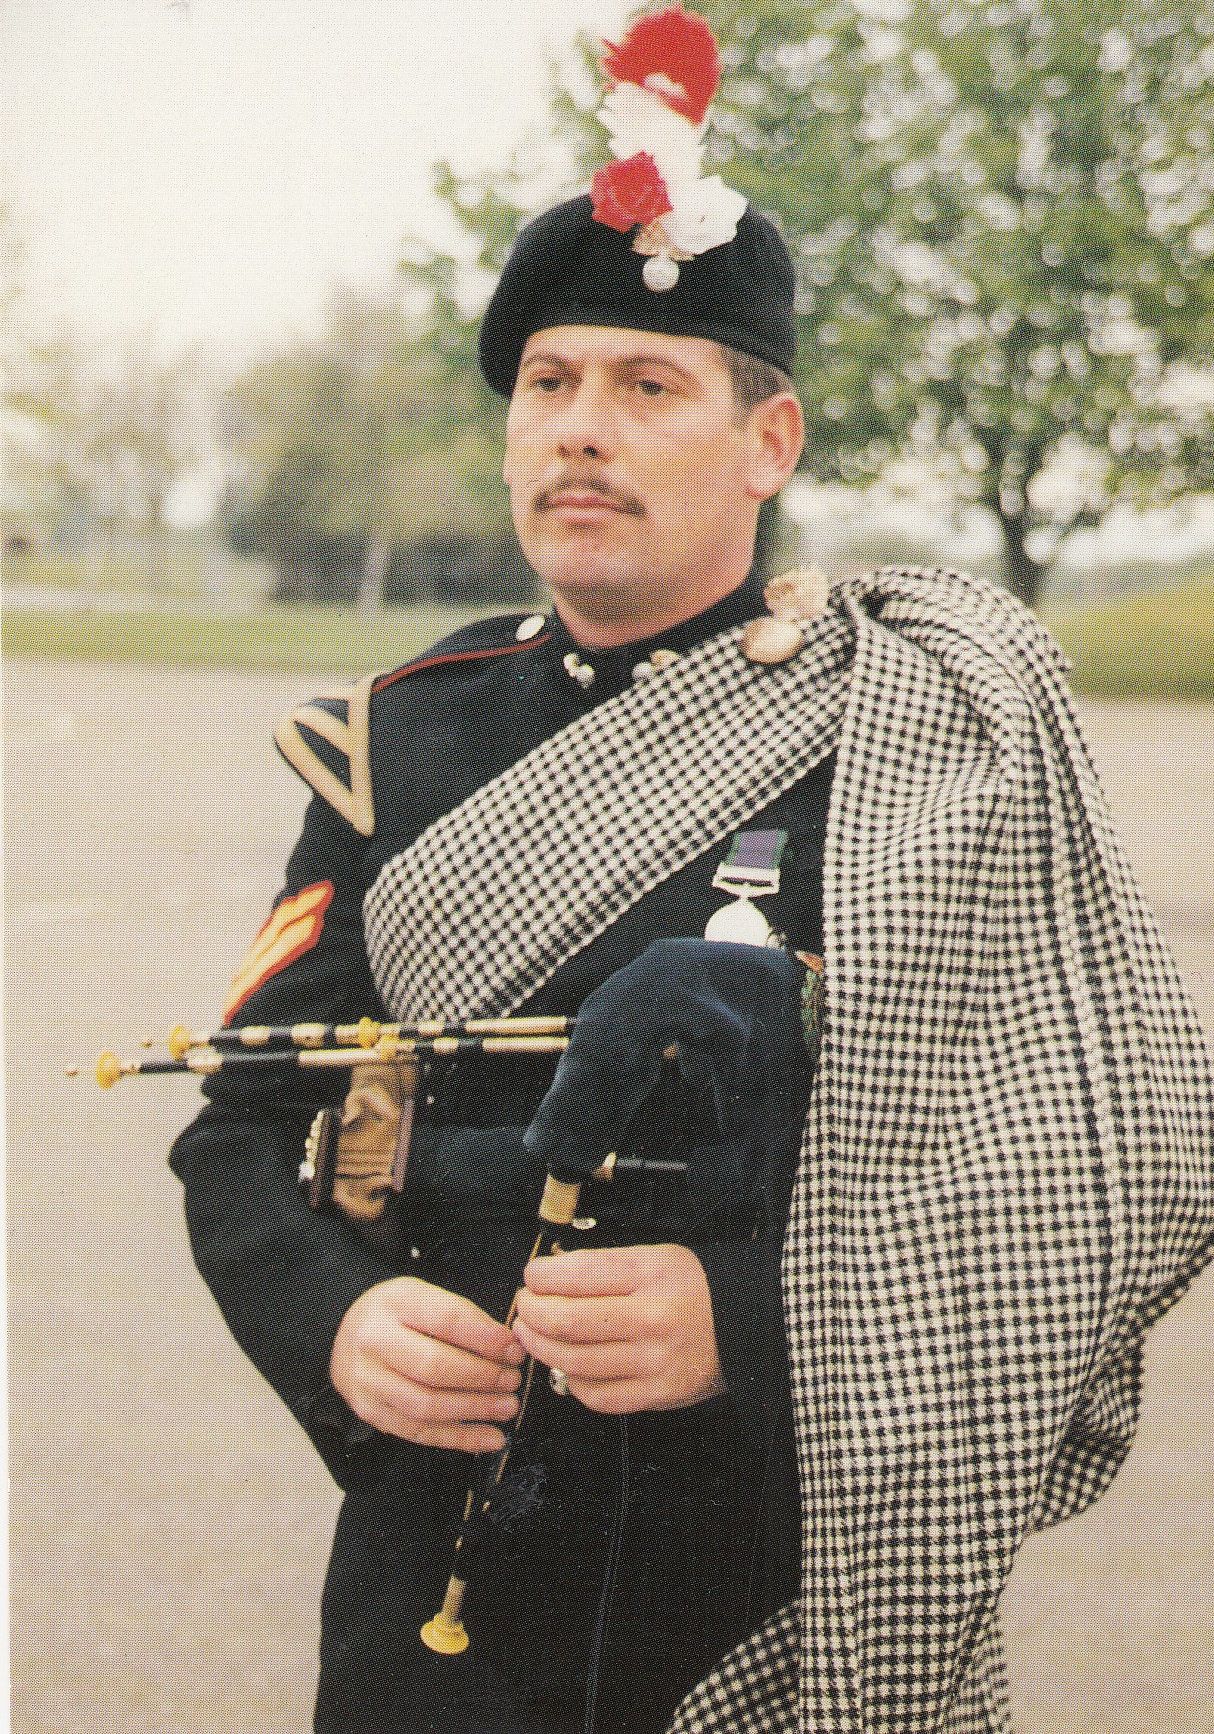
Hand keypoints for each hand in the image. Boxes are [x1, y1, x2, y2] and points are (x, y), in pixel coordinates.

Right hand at [330, 1276, 524, 1453]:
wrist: (342, 1332)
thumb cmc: (395, 1314)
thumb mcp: (423, 1296)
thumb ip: (462, 1316)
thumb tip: (507, 1346)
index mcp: (394, 1303)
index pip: (445, 1320)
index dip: (485, 1338)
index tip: (513, 1348)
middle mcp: (375, 1342)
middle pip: (435, 1367)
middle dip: (482, 1377)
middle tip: (512, 1380)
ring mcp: (368, 1381)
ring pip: (427, 1406)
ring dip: (475, 1410)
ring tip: (507, 1407)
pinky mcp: (370, 1412)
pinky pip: (419, 1432)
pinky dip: (460, 1438)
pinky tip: (490, 1438)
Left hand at [513, 1244, 724, 1413]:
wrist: (749, 1323)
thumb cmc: (696, 1287)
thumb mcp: (655, 1257)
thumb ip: (603, 1267)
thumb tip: (549, 1277)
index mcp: (651, 1275)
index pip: (576, 1275)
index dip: (541, 1277)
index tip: (532, 1277)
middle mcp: (652, 1319)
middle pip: (567, 1321)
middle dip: (532, 1313)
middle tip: (525, 1307)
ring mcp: (655, 1362)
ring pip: (574, 1361)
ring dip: (542, 1347)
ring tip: (534, 1335)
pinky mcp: (659, 1395)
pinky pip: (598, 1396)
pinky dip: (573, 1382)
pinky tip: (568, 1366)